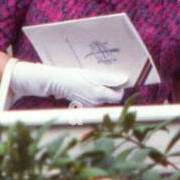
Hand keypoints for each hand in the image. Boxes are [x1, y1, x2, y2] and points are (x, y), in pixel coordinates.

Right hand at [6, 60, 127, 106]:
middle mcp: (95, 103)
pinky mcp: (84, 104)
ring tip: (92, 79)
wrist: (55, 82)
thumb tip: (124, 80)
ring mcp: (89, 104)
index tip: (117, 80)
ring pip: (103, 97)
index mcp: (99, 95)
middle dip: (111, 88)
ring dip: (102, 89)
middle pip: (111, 97)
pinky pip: (95, 98)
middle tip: (104, 77)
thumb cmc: (73, 76)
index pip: (118, 96)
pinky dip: (94, 91)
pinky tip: (86, 85)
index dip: (120, 88)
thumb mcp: (92, 74)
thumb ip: (109, 78)